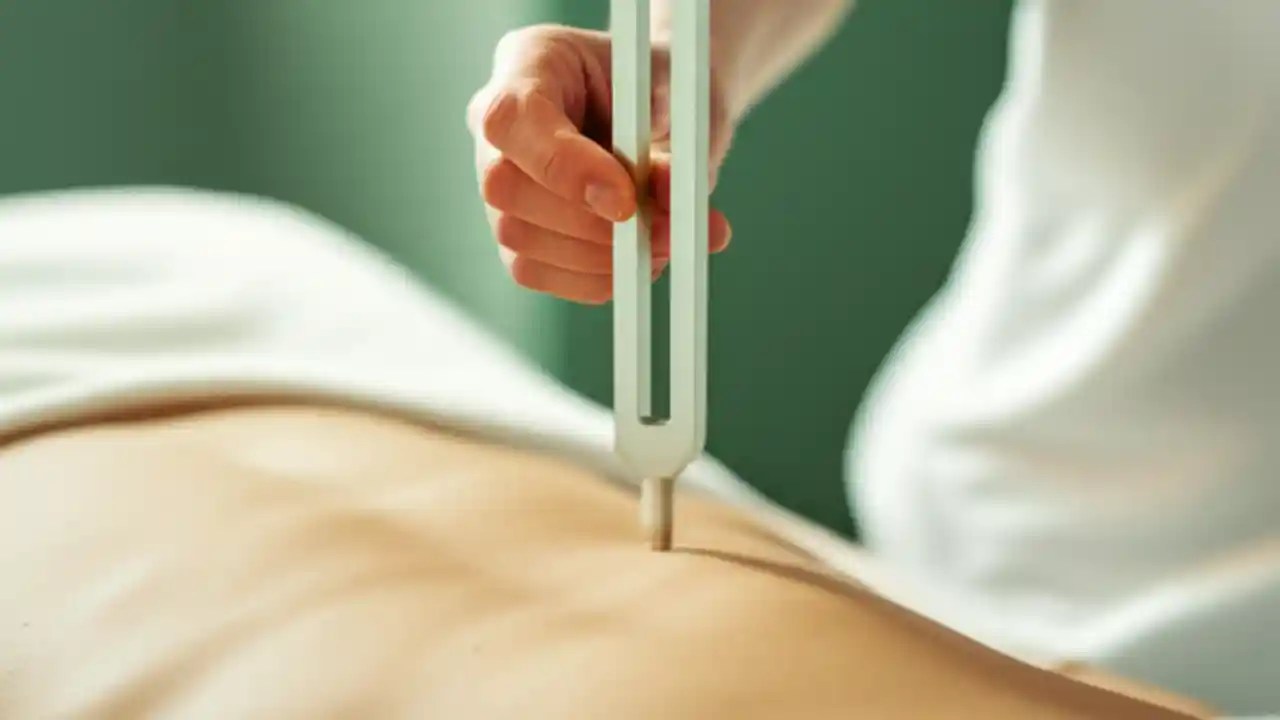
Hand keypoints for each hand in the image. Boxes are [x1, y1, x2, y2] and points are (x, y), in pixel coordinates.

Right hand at [467, 24, 733, 303]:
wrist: (664, 109)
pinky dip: (593, 278)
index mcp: (531, 62)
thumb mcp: (682, 105)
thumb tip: (668, 201)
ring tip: (663, 244)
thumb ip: (673, 152)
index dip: (564, 167)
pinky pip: (534, 271)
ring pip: (517, 237)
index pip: (512, 118)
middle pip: (504, 187)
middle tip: (662, 232)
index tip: (625, 201)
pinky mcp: (514, 232)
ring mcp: (499, 181)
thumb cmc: (666, 92)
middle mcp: (498, 125)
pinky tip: (638, 261)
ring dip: (599, 257)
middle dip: (589, 224)